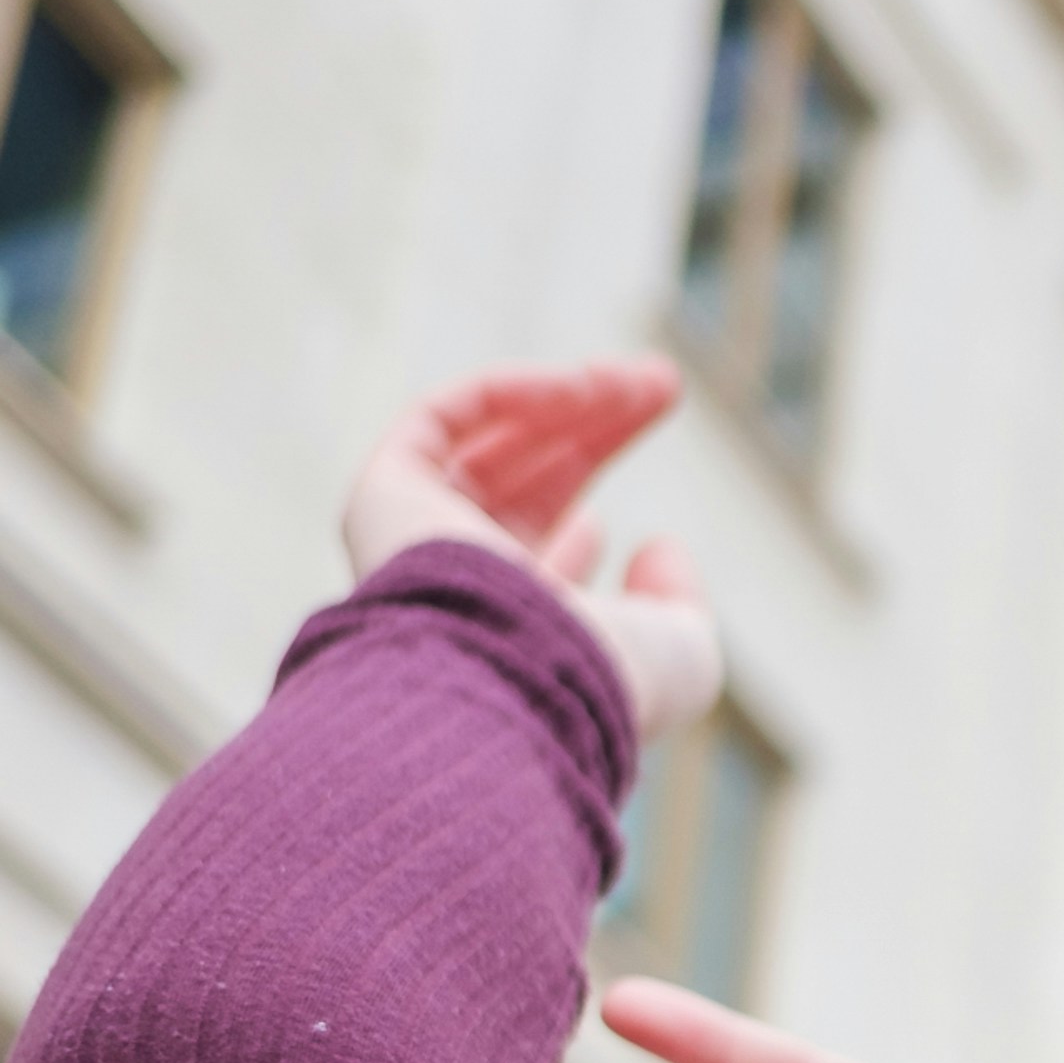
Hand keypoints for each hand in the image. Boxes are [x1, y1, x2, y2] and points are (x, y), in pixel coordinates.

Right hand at [344, 360, 718, 743]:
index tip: (649, 447)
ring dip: (571, 402)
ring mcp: (412, 539)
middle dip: (596, 427)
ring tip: (652, 381)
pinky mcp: (382, 496)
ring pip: (491, 444)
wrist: (523, 677)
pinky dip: (509, 393)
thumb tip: (659, 546)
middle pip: (524, 479)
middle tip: (665, 383)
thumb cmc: (605, 681)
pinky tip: (581, 389)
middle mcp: (456, 584)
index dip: (592, 488)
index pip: (540, 547)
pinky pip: (439, 420)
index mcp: (511, 627)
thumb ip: (680, 603)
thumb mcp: (681, 654)